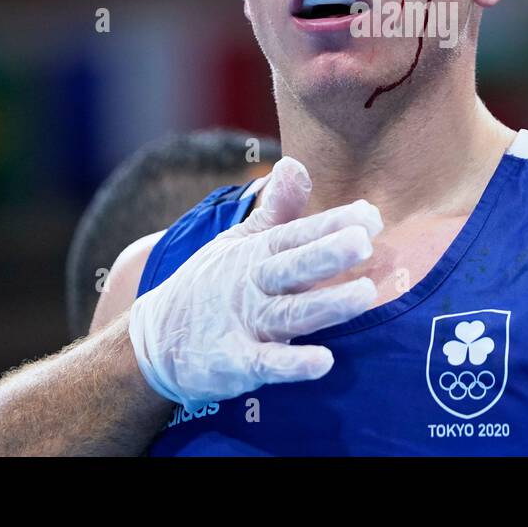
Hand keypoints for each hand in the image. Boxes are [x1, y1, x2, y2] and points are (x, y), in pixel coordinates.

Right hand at [128, 156, 381, 408]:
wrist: (156, 340)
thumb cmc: (211, 285)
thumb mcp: (239, 243)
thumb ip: (276, 210)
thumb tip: (296, 163)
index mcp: (257, 253)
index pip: (297, 234)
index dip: (333, 223)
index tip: (371, 215)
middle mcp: (252, 284)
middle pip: (294, 266)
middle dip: (327, 253)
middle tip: (364, 241)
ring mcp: (244, 323)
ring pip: (290, 313)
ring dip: (327, 305)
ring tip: (364, 294)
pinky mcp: (235, 363)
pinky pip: (266, 363)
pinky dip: (292, 363)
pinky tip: (323, 362)